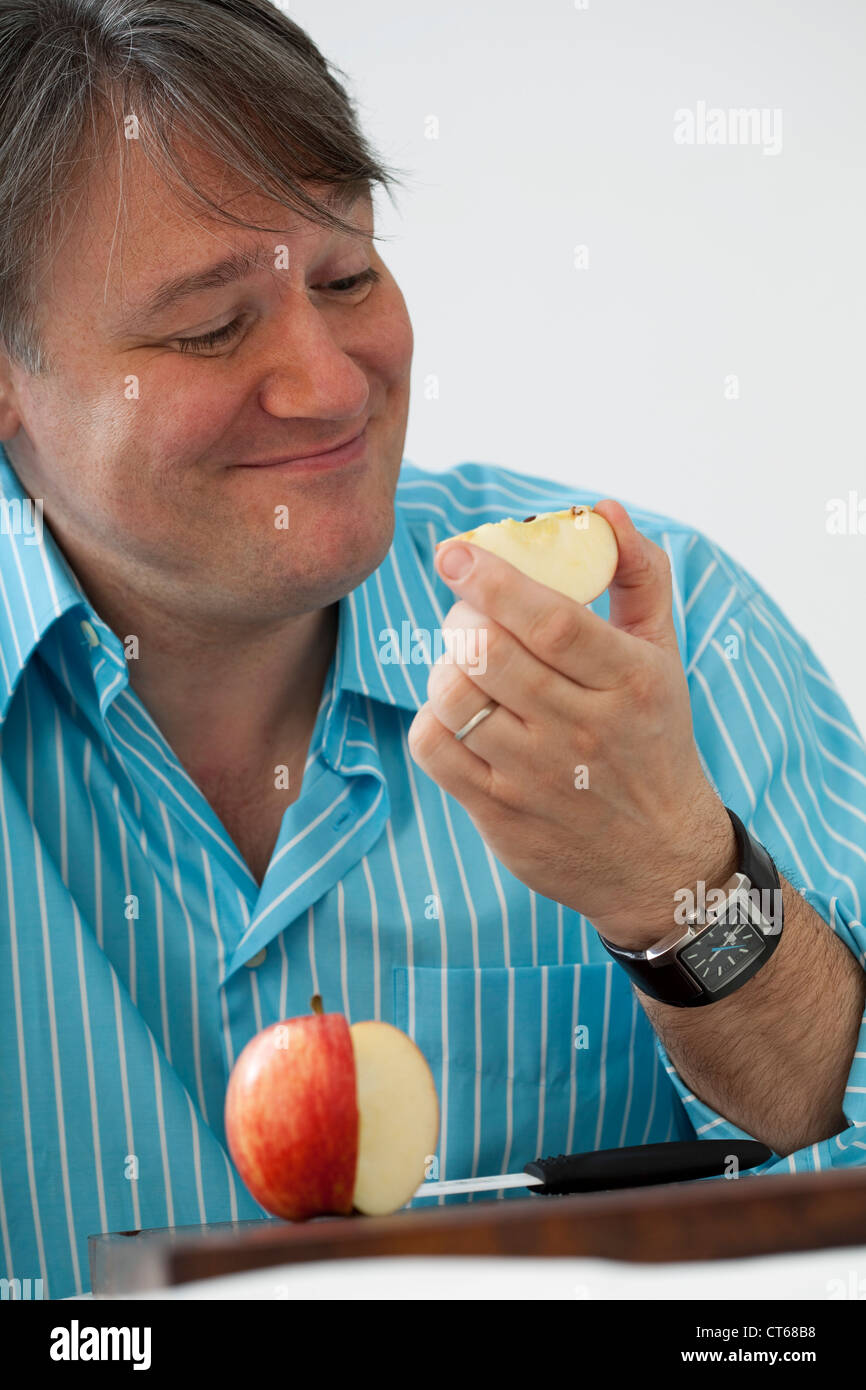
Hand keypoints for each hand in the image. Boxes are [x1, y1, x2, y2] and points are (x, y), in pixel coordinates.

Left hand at [407, 500, 736, 950]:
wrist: (659, 861)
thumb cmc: (653, 739)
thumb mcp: (662, 656)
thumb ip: (638, 575)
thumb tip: (603, 510)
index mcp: (630, 683)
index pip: (552, 622)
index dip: (494, 581)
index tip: (455, 553)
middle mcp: (583, 730)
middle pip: (491, 655)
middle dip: (462, 618)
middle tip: (467, 611)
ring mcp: (536, 777)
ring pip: (455, 698)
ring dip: (445, 667)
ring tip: (466, 663)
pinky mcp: (500, 815)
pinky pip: (435, 747)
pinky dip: (432, 718)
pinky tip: (459, 713)